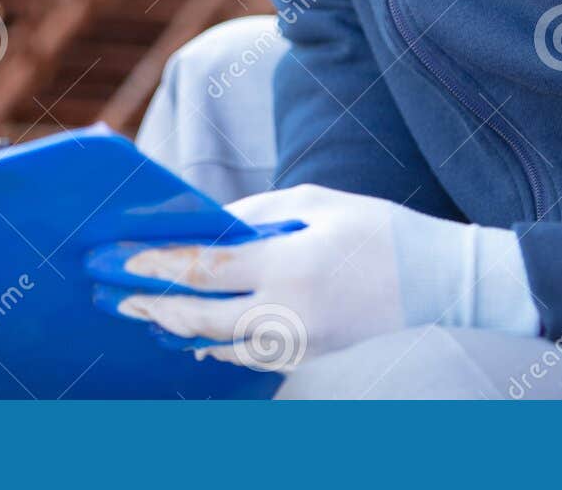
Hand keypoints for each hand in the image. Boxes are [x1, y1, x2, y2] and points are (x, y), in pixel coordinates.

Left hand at [89, 183, 538, 370]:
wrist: (446, 286)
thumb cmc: (383, 232)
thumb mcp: (319, 203)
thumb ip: (258, 214)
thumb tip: (210, 227)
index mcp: (290, 266)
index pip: (205, 269)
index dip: (156, 264)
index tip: (119, 256)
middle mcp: (289, 313)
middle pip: (200, 318)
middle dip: (151, 304)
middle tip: (114, 295)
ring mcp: (299, 343)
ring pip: (219, 346)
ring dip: (177, 328)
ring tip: (141, 313)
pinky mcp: (310, 358)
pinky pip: (249, 358)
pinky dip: (215, 347)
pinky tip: (192, 336)